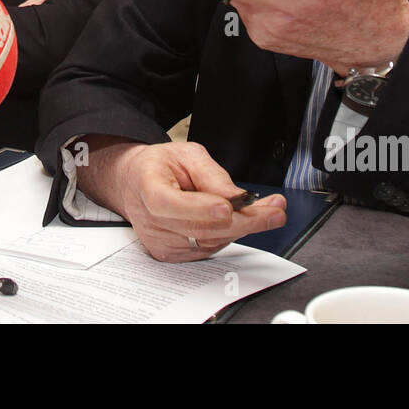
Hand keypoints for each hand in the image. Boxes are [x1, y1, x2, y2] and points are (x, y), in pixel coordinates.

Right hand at [76, 138, 285, 261]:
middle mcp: (151, 220)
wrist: (135, 184)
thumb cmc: (160, 166)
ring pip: (209, 240)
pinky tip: (244, 219)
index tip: (228, 208)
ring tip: (270, 212)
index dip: (199, 208)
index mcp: (148, 188)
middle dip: (243, 221)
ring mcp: (161, 242)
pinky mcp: (171, 254)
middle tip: (274, 212)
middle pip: (198, 228)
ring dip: (244, 228)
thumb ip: (212, 175)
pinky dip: (230, 234)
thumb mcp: (187, 155)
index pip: (169, 204)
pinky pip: (208, 247)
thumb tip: (238, 197)